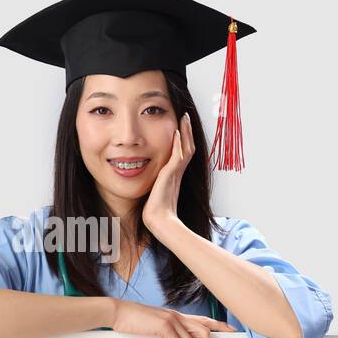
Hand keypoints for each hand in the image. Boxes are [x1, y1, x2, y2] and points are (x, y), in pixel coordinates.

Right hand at [110, 298, 236, 337]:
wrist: (117, 312)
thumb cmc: (133, 319)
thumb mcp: (155, 324)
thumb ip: (169, 331)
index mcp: (178, 316)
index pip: (205, 320)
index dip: (221, 327)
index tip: (233, 334)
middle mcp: (178, 316)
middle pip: (205, 331)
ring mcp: (172, 319)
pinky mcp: (164, 325)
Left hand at [143, 113, 193, 234]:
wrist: (159, 220)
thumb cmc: (155, 211)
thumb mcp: (154, 192)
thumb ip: (154, 185)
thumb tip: (150, 184)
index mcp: (174, 176)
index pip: (182, 153)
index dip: (184, 139)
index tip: (181, 126)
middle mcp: (177, 173)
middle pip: (188, 147)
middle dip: (187, 132)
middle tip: (186, 117)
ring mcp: (176, 173)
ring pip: (186, 148)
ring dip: (185, 132)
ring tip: (184, 118)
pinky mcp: (171, 175)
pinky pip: (178, 155)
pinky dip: (179, 143)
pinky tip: (177, 131)